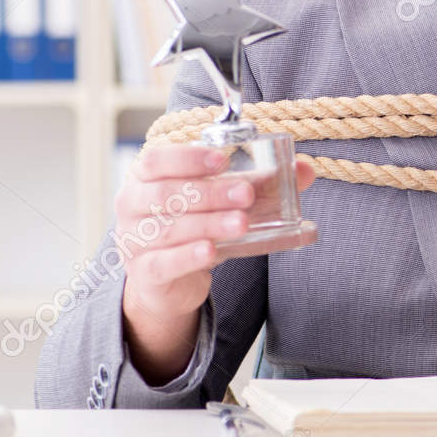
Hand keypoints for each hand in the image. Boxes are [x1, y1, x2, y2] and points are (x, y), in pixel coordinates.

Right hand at [117, 142, 315, 381]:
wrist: (167, 279)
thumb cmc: (192, 226)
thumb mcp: (218, 202)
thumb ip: (258, 184)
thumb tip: (304, 170)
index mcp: (144, 178)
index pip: (156, 160)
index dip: (188, 158)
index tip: (223, 158)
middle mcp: (131, 205)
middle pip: (166, 194)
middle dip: (210, 192)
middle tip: (246, 194)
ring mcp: (134, 240)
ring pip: (170, 228)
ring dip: (209, 223)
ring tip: (242, 223)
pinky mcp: (145, 272)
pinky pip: (165, 262)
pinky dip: (189, 256)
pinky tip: (211, 251)